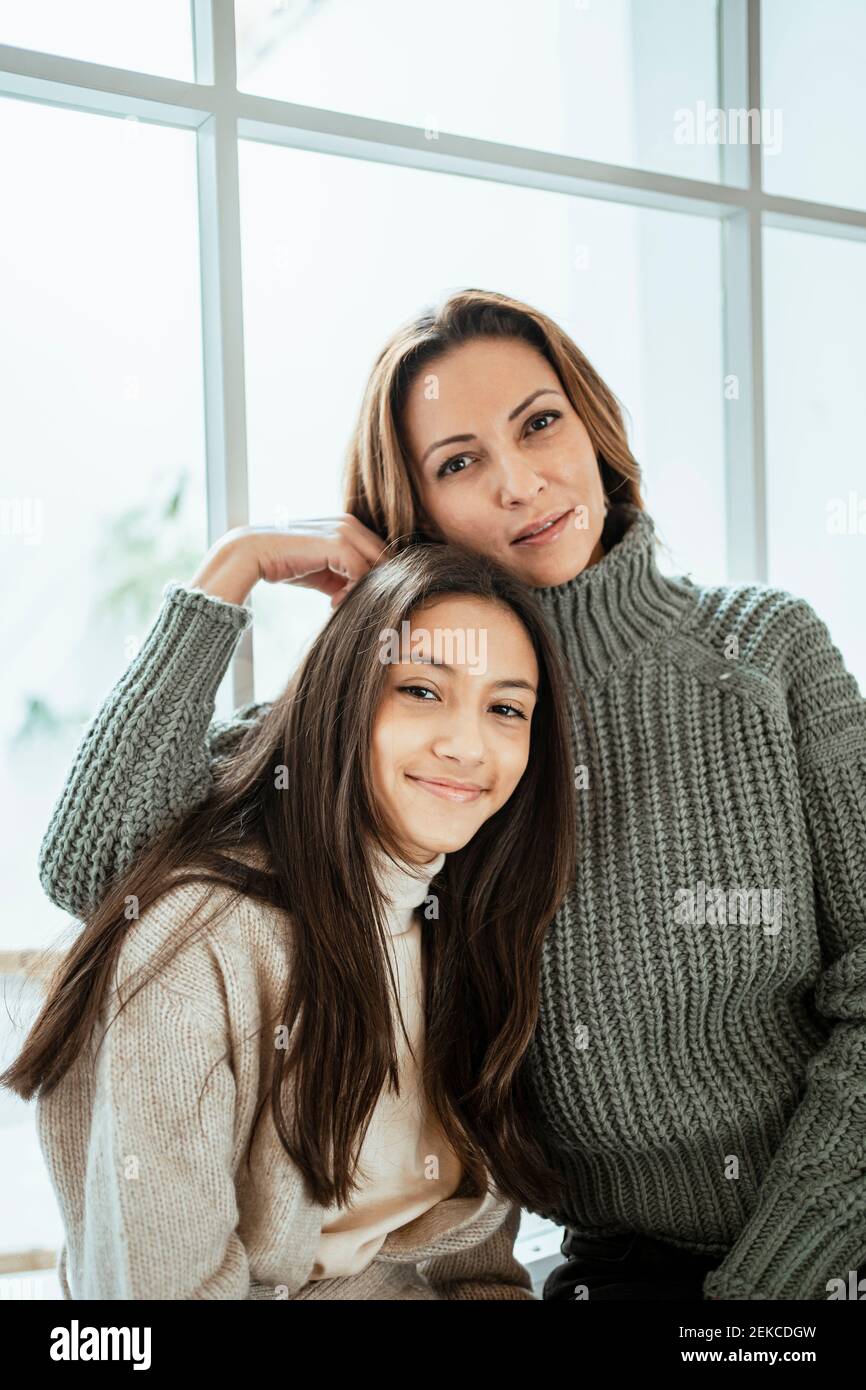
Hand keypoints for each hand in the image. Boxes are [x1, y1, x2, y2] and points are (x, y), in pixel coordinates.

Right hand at [188, 514, 387, 607]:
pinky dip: (351, 592)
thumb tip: (367, 596)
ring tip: (338, 604)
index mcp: (349, 525)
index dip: (377, 581)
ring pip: (377, 566)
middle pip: (386, 560)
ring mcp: (344, 531)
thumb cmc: (286, 563)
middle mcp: (350, 523)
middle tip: (355, 606)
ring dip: (363, 591)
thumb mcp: (323, 572)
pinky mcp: (337, 544)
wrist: (252, 554)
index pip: (381, 554)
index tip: (356, 601)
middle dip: (377, 587)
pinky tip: (331, 602)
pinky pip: (361, 573)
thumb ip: (346, 579)